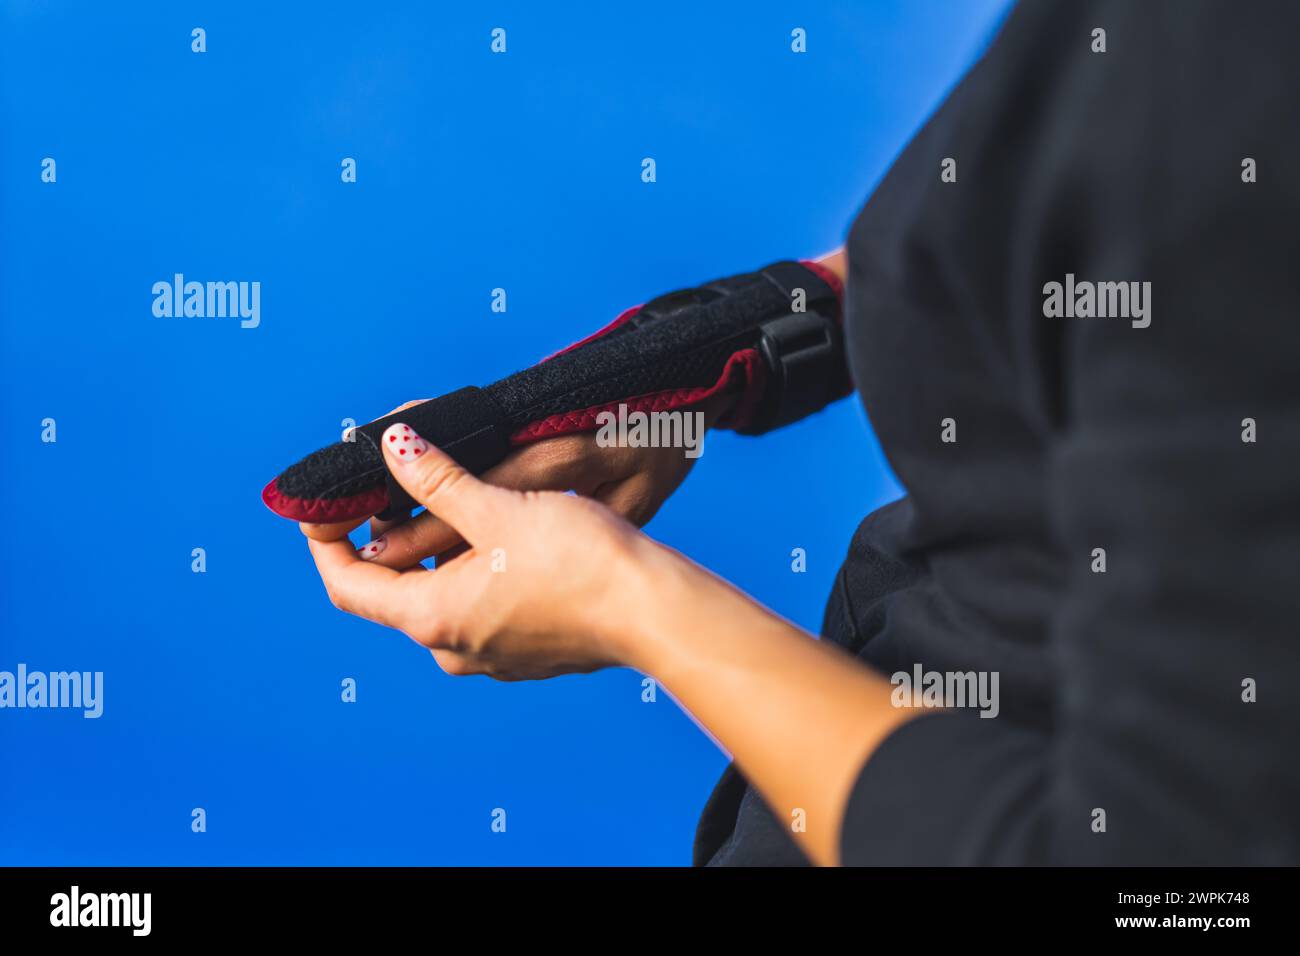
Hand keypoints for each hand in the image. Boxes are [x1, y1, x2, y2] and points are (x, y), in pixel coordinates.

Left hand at [305, 421, 667, 679]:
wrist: (655, 610)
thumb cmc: (580, 563)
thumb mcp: (499, 508)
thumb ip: (438, 480)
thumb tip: (393, 448)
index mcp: (433, 617)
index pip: (349, 584)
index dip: (326, 540)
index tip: (325, 505)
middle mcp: (454, 647)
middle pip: (395, 590)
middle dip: (387, 538)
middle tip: (392, 486)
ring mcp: (492, 655)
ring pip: (440, 596)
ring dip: (435, 551)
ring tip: (450, 499)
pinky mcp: (526, 650)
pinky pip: (479, 606)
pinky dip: (472, 570)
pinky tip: (500, 533)